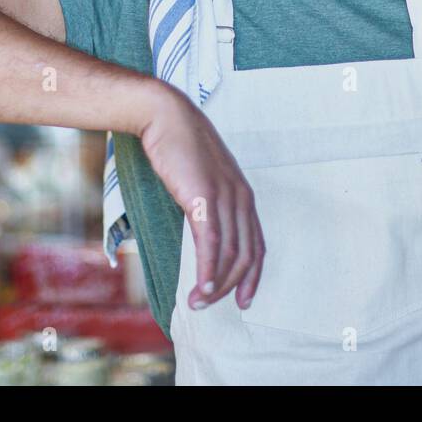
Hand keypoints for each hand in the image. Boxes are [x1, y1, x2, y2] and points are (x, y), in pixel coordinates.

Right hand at [138, 85, 263, 310]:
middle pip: (246, 255)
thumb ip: (207, 203)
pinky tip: (200, 286)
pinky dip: (207, 270)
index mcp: (242, 194)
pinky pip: (211, 244)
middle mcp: (240, 198)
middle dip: (232, 287)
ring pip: (229, 254)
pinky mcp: (203, 198)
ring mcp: (224, 197)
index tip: (243, 299)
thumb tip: (202, 229)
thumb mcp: (200, 179)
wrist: (164, 116)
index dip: (252, 276)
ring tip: (198, 303)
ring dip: (215, 285)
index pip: (257, 245)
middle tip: (210, 305)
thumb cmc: (177, 146)